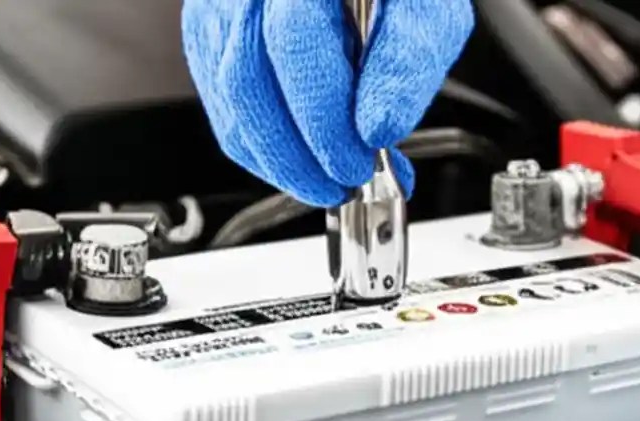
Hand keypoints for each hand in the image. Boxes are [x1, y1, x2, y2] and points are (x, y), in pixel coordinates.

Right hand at [181, 0, 474, 206]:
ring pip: (229, 99)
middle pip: (246, 77)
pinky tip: (304, 159)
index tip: (358, 165)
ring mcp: (222, 10)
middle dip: (295, 153)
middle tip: (342, 185)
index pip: (294, 41)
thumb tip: (378, 130)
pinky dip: (263, 146)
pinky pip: (223, 105)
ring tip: (329, 181)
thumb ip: (407, 62)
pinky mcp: (212, 35)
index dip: (323, 118)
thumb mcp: (427, 11)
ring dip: (279, 159)